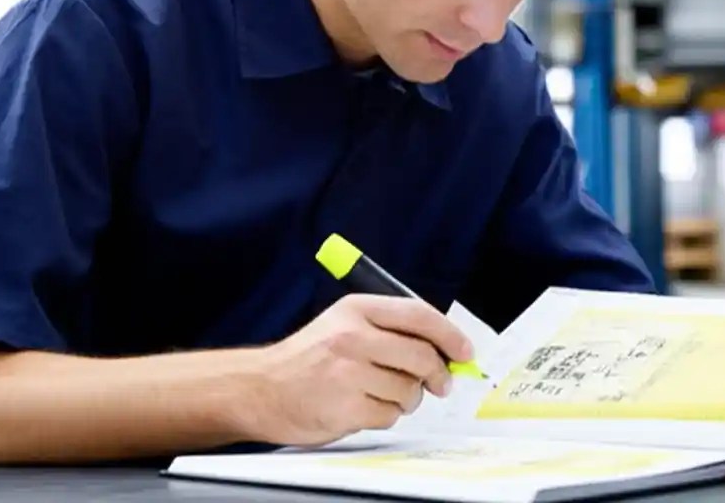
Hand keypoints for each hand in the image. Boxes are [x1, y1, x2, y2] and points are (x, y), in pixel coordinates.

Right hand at [240, 294, 473, 446]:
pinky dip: (386, 415)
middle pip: (422, 355)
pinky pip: (390, 414)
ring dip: (407, 398)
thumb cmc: (308, 358)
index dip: (450, 335)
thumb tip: (445, 348)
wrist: (259, 388)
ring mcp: (348, 372)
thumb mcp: (344, 324)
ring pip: (409, 390)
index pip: (419, 316)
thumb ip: (390, 329)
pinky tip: (364, 407)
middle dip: (438, 374)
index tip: (465, 351)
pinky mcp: (345, 406)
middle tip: (440, 383)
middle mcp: (353, 336)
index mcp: (357, 309)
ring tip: (383, 394)